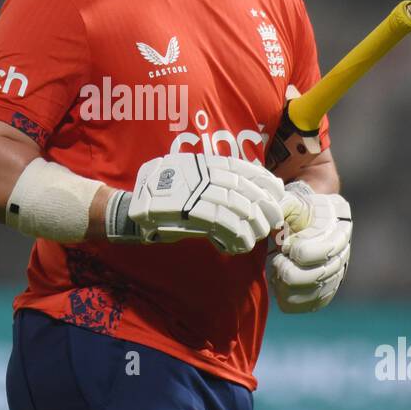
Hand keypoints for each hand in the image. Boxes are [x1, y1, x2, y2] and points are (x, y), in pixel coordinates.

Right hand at [124, 153, 284, 254]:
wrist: (133, 212)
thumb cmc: (165, 201)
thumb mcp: (190, 182)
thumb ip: (214, 184)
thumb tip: (250, 198)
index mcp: (202, 164)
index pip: (241, 167)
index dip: (262, 178)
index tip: (277, 190)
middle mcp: (200, 174)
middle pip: (243, 187)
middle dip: (263, 204)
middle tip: (274, 219)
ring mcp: (194, 191)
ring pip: (236, 207)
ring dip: (252, 223)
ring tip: (258, 234)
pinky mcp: (188, 212)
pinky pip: (222, 223)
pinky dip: (236, 235)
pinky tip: (240, 244)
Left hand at [266, 182, 352, 312]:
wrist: (307, 223)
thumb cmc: (298, 212)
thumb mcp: (293, 203)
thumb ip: (285, 206)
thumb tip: (273, 215)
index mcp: (339, 231)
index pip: (326, 251)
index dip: (300, 251)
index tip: (285, 245)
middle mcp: (342, 256)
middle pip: (317, 277)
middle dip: (289, 271)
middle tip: (277, 260)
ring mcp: (335, 276)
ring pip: (311, 294)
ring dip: (286, 286)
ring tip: (277, 270)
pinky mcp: (325, 292)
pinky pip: (309, 305)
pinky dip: (289, 299)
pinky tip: (279, 285)